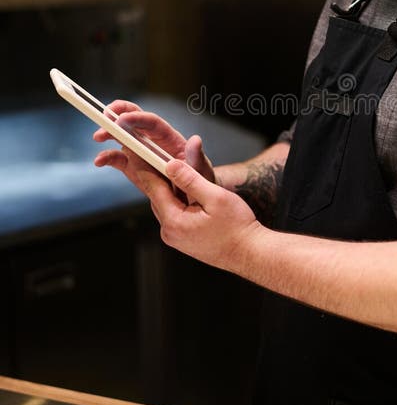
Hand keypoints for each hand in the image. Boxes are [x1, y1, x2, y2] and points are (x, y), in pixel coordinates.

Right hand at [94, 102, 215, 198]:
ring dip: (108, 133)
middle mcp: (153, 141)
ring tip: (98, 137)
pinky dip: (106, 158)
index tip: (122, 119)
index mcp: (169, 138)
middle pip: (133, 121)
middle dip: (118, 115)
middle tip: (104, 117)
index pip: (152, 123)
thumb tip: (195, 141)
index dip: (137, 118)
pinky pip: (118, 158)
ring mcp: (141, 153)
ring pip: (122, 136)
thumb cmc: (200, 179)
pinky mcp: (133, 166)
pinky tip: (99, 161)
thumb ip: (197, 157)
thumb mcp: (201, 169)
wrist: (194, 197)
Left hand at [135, 156, 260, 271]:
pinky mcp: (184, 240)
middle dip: (158, 175)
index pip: (154, 188)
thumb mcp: (215, 197)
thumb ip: (191, 180)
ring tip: (172, 168)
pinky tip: (186, 189)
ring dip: (170, 188)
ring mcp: (176, 238)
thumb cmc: (238, 227)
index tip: (137, 151)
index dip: (145, 166)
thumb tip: (171, 165)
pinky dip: (178, 200)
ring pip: (167, 205)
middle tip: (152, 153)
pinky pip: (175, 214)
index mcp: (174, 222)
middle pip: (158, 196)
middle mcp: (170, 232)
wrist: (251, 254)